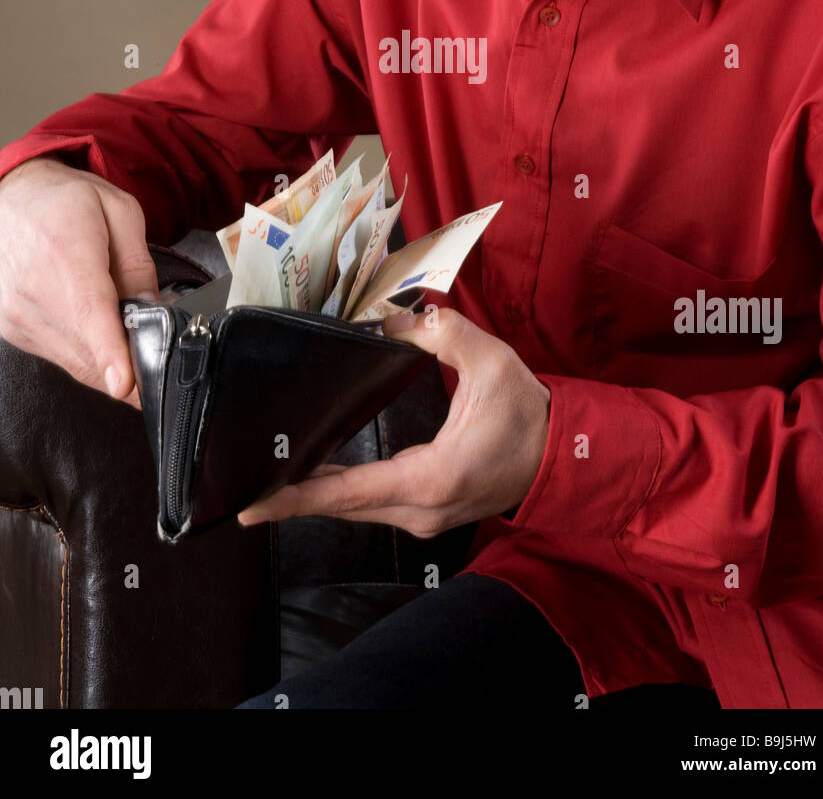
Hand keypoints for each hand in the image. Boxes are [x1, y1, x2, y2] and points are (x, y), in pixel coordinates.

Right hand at [0, 156, 158, 406]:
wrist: (8, 200)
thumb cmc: (64, 200)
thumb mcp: (118, 210)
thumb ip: (139, 263)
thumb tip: (155, 311)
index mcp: (65, 253)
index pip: (89, 312)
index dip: (110, 352)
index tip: (124, 383)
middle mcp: (33, 290)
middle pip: (88, 348)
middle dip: (131, 361)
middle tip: (160, 352)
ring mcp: (17, 315)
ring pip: (76, 361)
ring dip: (109, 360)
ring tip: (129, 331)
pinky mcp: (13, 330)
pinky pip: (60, 357)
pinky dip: (87, 354)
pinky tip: (98, 329)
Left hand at [237, 307, 551, 535]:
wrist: (562, 456)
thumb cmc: (527, 414)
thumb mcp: (489, 362)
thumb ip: (441, 332)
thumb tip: (394, 319)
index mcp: (429, 477)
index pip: (348, 491)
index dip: (297, 497)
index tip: (254, 505)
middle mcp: (420, 509)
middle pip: (342, 505)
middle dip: (292, 498)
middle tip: (245, 492)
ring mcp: (425, 517)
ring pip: (356, 509)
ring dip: (315, 497)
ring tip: (270, 484)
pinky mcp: (429, 512)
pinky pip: (372, 506)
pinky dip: (341, 496)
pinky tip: (316, 481)